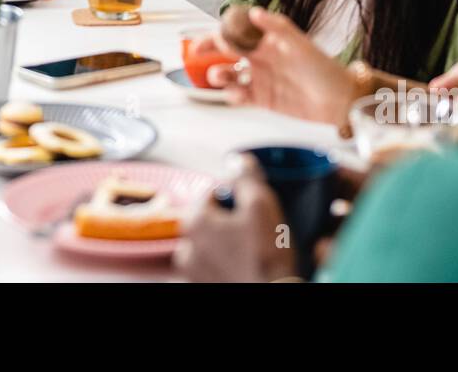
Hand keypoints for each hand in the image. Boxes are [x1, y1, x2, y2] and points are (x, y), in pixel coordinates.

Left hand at [174, 155, 297, 281]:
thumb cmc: (264, 257)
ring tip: (252, 251)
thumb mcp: (261, 205)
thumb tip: (238, 160)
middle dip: (230, 221)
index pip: (211, 193)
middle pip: (209, 221)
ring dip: (227, 244)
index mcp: (194, 222)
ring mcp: (193, 273)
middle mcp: (186, 248)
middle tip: (254, 229)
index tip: (251, 205)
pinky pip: (214, 268)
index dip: (235, 194)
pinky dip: (226, 264)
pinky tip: (245, 266)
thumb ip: (246, 178)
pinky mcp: (204, 287)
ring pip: (211, 246)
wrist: (272, 296)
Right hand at [201, 7, 359, 128]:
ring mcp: (260, 78)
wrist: (338, 100)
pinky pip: (240, 95)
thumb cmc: (323, 69)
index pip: (237, 32)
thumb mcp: (300, 44)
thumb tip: (254, 13)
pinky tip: (234, 93)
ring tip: (218, 76)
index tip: (208, 33)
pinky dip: (232, 94)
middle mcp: (261, 58)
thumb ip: (277, 27)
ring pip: (229, 74)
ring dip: (218, 74)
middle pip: (227, 51)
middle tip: (197, 53)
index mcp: (268, 40)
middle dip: (210, 50)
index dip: (220, 31)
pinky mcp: (262, 99)